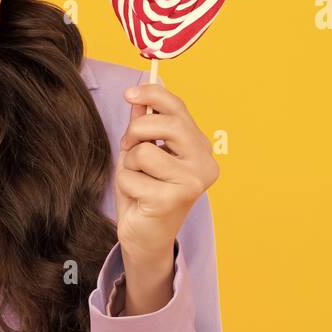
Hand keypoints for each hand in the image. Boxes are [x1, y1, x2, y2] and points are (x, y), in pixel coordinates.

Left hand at [114, 81, 219, 261]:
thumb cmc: (145, 192)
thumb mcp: (142, 152)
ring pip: (144, 152)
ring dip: (129, 165)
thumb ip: (144, 125)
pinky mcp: (172, 200)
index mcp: (201, 148)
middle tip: (128, 146)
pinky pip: (133, 177)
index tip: (129, 94)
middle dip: (137, 131)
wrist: (145, 237)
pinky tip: (138, 198)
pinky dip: (126, 185)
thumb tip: (140, 95)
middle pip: (167, 124)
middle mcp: (204, 163)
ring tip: (137, 179)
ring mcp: (192, 183)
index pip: (179, 109)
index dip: (153, 94)